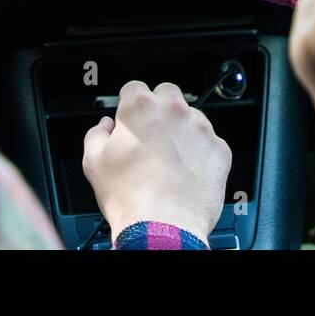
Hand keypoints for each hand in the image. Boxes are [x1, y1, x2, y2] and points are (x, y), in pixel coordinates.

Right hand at [82, 80, 231, 241]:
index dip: (130, 105)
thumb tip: (105, 127)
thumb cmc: (129, 196)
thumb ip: (97, 134)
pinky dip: (201, 154)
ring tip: (171, 162)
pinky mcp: (220, 149)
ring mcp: (200, 128)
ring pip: (191, 118)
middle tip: (152, 138)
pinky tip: (188, 173)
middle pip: (167, 94)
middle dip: (160, 110)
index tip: (131, 119)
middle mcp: (173, 110)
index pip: (135, 88)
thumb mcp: (94, 162)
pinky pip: (210, 143)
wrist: (163, 227)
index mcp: (140, 107)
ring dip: (182, 132)